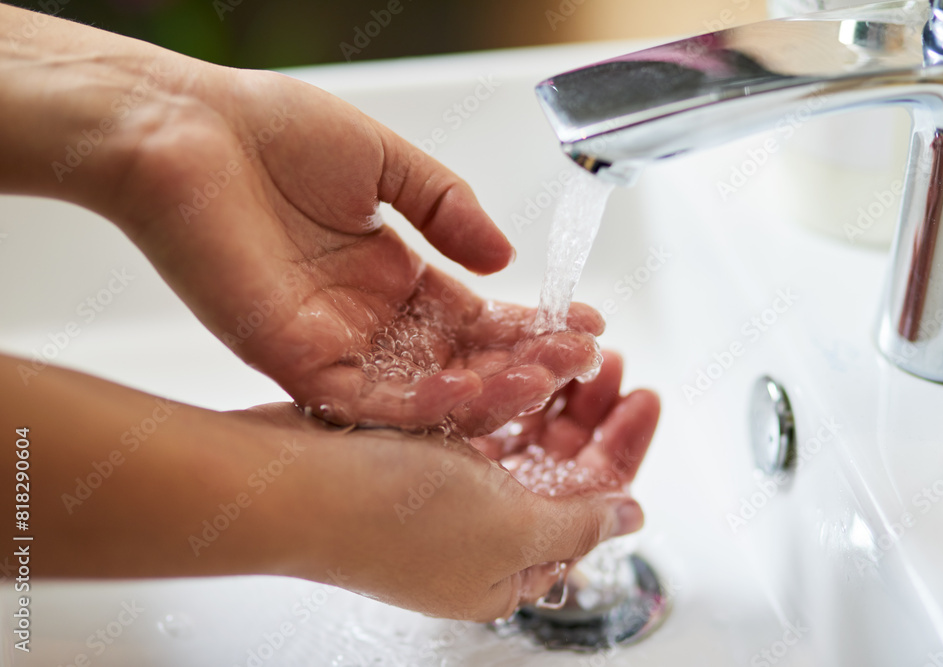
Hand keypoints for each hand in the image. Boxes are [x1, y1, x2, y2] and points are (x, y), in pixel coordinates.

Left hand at [0, 6, 602, 434]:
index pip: (471, 315)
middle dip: (520, 363)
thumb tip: (507, 257)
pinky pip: (367, 400)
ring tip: (543, 381)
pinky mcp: (294, 358)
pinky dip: (421, 406)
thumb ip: (448, 208)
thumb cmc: (271, 133)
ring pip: (420, 390)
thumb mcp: (387, 162)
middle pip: (457, 359)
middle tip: (577, 363)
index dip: (526, 325)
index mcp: (388, 272)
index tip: (581, 327)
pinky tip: (475, 396)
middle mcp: (367, 317)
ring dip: (483, 391)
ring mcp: (333, 342)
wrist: (183, 133)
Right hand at [236, 351, 656, 620]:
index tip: (644, 398)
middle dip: (589, 413)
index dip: (623, 449)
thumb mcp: (507, 528)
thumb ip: (576, 522)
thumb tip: (628, 518)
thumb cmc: (388, 518)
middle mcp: (479, 536)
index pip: (593, 506)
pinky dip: (504, 392)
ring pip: (519, 439)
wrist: (284, 487)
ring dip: (551, 395)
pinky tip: (519, 360)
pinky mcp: (413, 457)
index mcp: (509, 568)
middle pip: (558, 468)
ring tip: (572, 348)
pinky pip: (478, 422)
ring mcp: (443, 495)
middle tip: (608, 361)